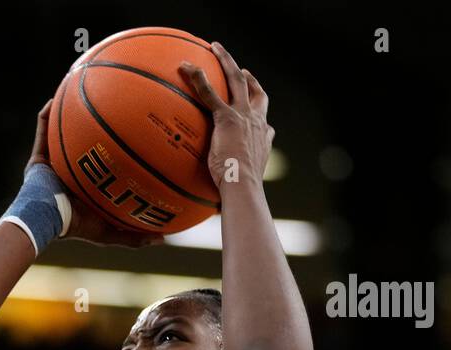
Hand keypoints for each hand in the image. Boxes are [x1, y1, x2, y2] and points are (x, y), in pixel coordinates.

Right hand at [25, 100, 164, 248]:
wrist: (45, 223)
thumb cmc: (75, 227)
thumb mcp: (110, 230)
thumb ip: (134, 235)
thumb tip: (163, 239)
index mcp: (86, 180)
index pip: (103, 158)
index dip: (115, 143)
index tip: (134, 128)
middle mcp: (70, 166)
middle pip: (85, 137)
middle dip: (96, 118)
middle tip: (113, 98)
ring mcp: (53, 159)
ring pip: (63, 127)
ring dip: (70, 107)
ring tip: (82, 83)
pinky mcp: (38, 156)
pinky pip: (42, 128)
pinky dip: (47, 112)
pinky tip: (58, 94)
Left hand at [178, 42, 274, 190]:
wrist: (243, 187)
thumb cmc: (241, 192)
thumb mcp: (244, 183)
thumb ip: (236, 181)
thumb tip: (224, 199)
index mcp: (263, 135)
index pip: (263, 114)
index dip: (258, 100)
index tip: (252, 93)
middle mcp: (257, 121)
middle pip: (254, 89)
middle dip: (245, 75)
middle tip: (239, 66)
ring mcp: (243, 116)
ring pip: (236, 80)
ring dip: (226, 61)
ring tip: (215, 48)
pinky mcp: (226, 118)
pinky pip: (210, 93)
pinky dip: (199, 79)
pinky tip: (187, 69)